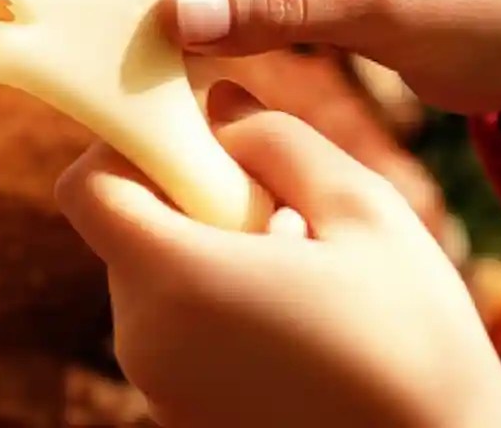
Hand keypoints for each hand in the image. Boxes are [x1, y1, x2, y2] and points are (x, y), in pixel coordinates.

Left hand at [55, 82, 500, 427]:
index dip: (125, 148)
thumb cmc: (415, 342)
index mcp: (174, 280)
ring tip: (298, 273)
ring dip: (206, 253)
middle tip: (277, 209)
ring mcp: (157, 385)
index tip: (193, 142)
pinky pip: (173, 330)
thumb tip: (217, 103)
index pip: (85, 188)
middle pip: (124, 229)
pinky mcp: (180, 413)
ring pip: (152, 278)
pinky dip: (214, 306)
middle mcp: (144, 338)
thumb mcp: (362, 211)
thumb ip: (276, 140)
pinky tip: (293, 321)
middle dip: (184, 199)